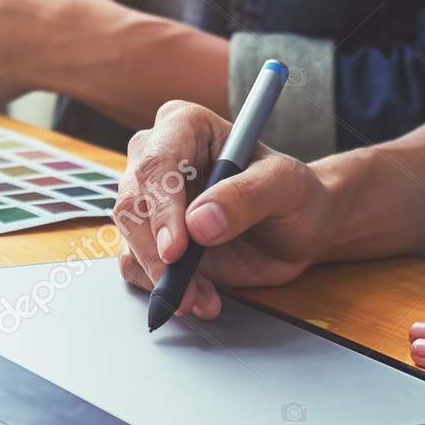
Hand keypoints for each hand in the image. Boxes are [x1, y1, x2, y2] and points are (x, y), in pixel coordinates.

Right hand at [114, 101, 335, 320]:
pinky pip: (136, 266)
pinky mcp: (148, 238)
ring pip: (129, 240)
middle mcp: (156, 158)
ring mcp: (148, 201)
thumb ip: (247, 196)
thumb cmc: (293, 194)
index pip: (157, 165)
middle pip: (132, 205)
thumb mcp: (285, 185)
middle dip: (156, 254)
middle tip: (185, 290)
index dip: (162, 209)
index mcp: (184, 126)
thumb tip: (199, 223)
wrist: (296, 229)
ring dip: (162, 279)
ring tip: (203, 298)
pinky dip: (162, 289)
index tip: (176, 250)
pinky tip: (199, 297)